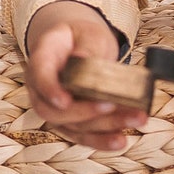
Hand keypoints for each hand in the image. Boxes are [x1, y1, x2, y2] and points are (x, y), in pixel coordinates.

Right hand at [24, 2, 142, 149]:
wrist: (78, 48)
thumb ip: (87, 45)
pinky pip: (83, 136)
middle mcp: (42, 90)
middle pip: (53, 111)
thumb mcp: (87, 32)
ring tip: (133, 119)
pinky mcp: (71, 123)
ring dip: (103, 128)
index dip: (50, 91)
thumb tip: (83, 59)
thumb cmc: (81, 38)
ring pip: (72, 127)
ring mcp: (55, 110)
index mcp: (42, 61)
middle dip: (84, 112)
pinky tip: (120, 140)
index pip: (40, 77)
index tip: (65, 100)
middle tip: (111, 105)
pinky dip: (102, 140)